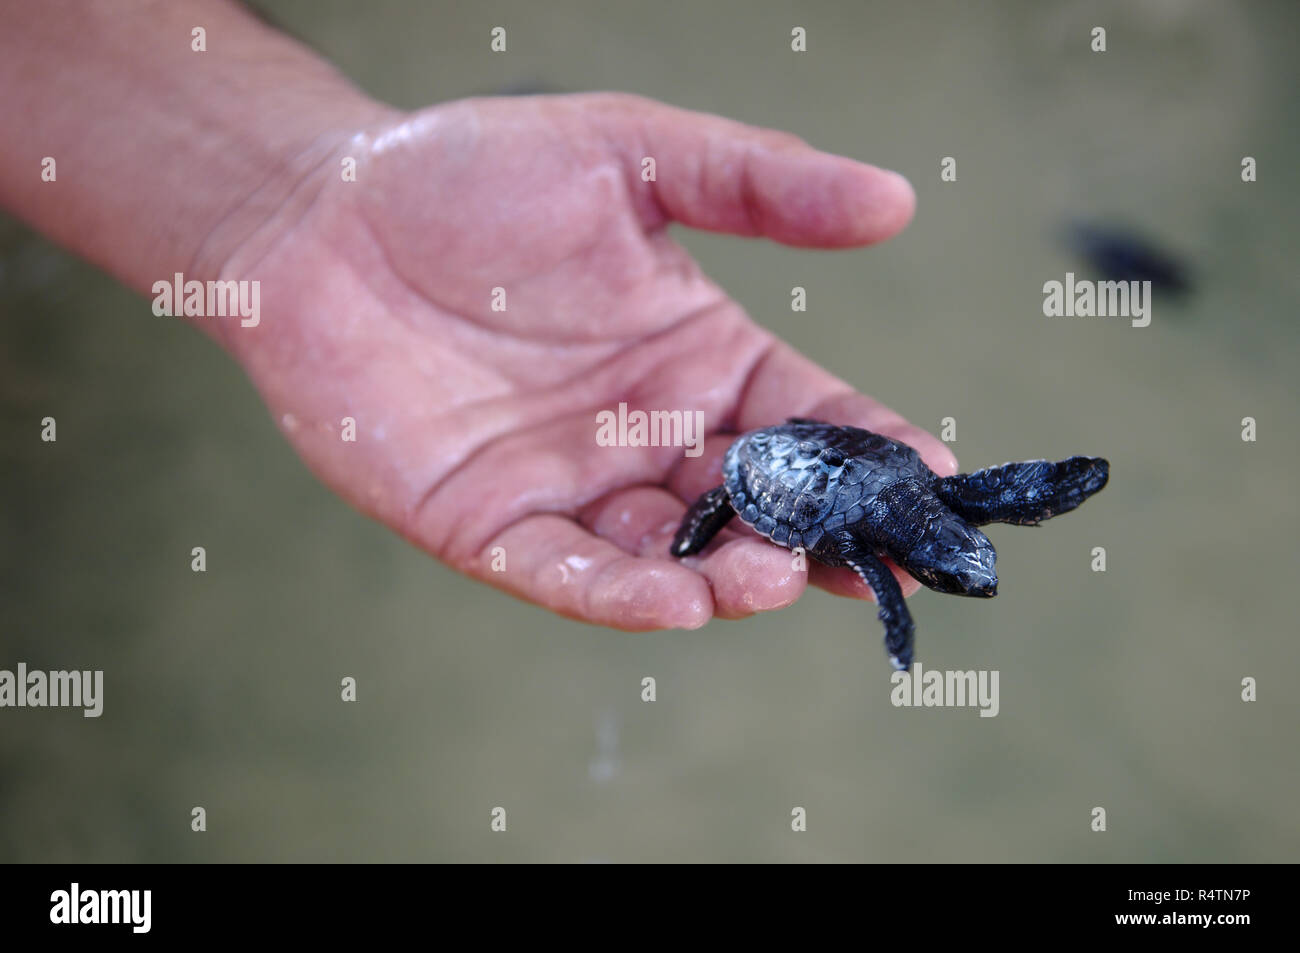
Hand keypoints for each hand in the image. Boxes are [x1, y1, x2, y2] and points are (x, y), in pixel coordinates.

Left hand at [213, 93, 956, 628]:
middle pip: (755, 507)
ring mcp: (573, 487)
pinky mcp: (491, 527)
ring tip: (769, 575)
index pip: (811, 416)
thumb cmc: (473, 173)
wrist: (323, 215)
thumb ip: (760, 183)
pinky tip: (673, 600)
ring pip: (672, 556)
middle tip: (861, 555)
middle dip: (813, 538)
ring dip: (727, 578)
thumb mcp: (633, 155)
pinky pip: (567, 574)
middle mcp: (650, 434)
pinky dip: (621, 594)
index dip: (876, 449)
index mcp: (699, 355)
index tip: (938, 482)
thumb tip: (896, 201)